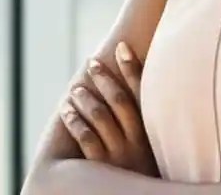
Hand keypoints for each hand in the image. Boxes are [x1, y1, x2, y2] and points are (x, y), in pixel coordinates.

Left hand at [60, 41, 157, 176]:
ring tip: (75, 89)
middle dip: (104, 78)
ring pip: (99, 117)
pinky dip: (75, 121)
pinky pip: (85, 139)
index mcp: (152, 133)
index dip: (133, 68)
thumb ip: (146, 125)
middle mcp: (137, 142)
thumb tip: (129, 97)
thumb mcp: (153, 151)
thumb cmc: (144, 175)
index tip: (121, 46)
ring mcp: (118, 155)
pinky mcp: (100, 169)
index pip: (143, 93)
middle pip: (119, 101)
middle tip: (91, 64)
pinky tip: (67, 111)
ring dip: (85, 98)